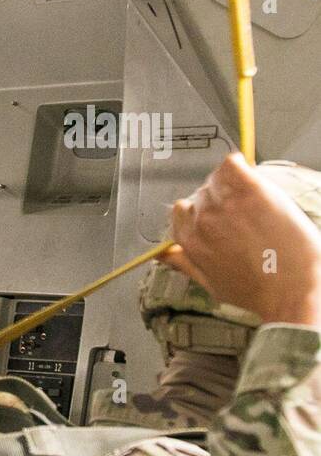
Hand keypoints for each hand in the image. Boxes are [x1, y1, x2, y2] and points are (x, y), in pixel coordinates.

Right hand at [163, 154, 320, 326]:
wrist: (293, 290)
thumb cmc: (258, 292)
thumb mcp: (211, 283)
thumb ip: (183, 264)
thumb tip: (162, 255)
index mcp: (189, 241)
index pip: (180, 211)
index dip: (200, 213)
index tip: (219, 218)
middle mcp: (201, 220)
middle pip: (200, 194)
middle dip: (218, 200)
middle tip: (243, 214)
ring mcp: (225, 204)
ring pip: (216, 178)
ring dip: (231, 184)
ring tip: (251, 202)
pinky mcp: (250, 191)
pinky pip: (233, 164)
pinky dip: (239, 166)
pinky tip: (251, 180)